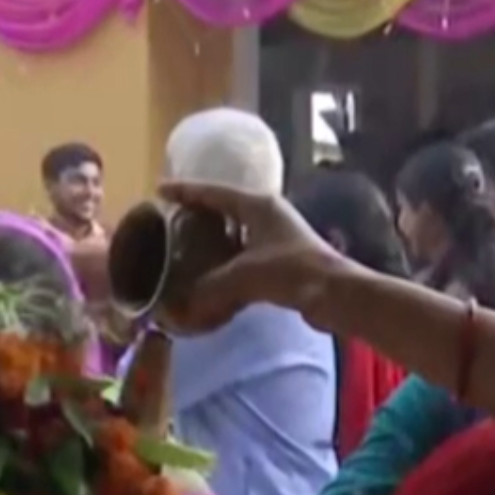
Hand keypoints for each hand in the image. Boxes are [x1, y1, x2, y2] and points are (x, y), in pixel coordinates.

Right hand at [156, 182, 361, 332]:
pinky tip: (211, 274)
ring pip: (235, 233)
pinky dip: (227, 262)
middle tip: (169, 219)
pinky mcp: (281, 259)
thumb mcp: (244, 276)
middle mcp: (266, 214)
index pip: (214, 191)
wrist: (335, 293)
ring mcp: (276, 236)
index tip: (159, 189)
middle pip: (224, 208)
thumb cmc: (292, 271)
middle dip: (198, 214)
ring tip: (184, 246)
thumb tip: (179, 306)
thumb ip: (209, 287)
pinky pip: (244, 255)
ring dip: (213, 239)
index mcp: (257, 205)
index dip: (185, 190)